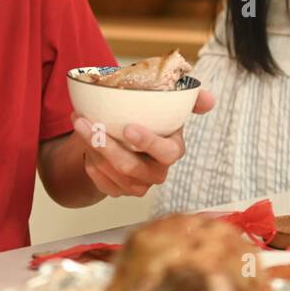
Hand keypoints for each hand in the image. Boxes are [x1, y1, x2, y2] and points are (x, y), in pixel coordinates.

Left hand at [71, 88, 214, 197]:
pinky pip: (103, 185)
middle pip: (133, 168)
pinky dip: (91, 165)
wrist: (124, 134)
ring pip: (115, 176)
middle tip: (86, 123)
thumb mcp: (167, 104)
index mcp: (172, 149)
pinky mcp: (121, 191)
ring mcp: (139, 184)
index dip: (149, 143)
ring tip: (80, 125)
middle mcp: (158, 171)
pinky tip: (84, 147)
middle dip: (107, 146)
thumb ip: (189, 99)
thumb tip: (209, 99)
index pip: (167, 153)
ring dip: (93, 151)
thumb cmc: (147, 118)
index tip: (128, 128)